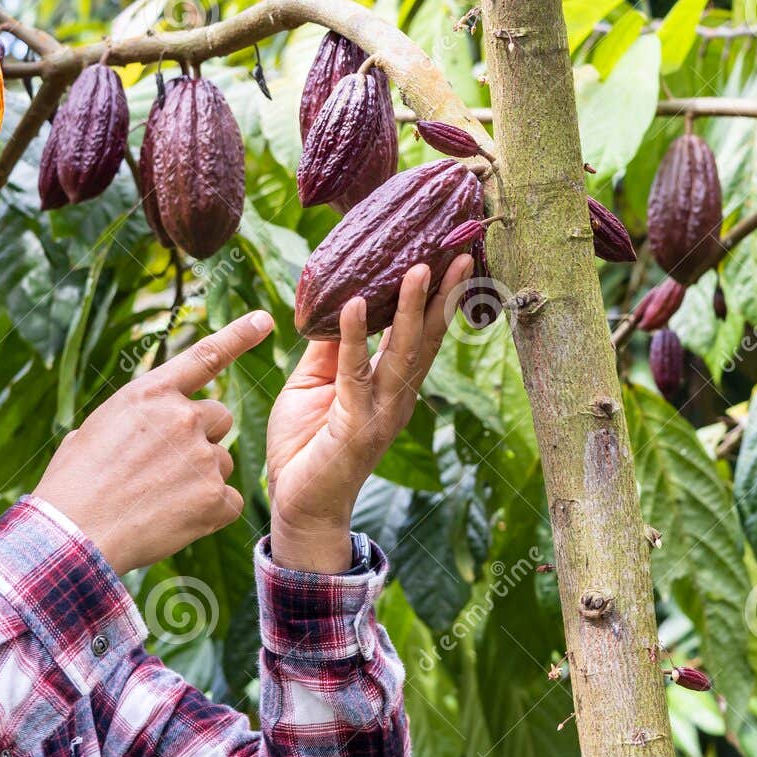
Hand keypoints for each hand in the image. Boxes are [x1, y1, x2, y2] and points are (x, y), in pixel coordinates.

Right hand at [36, 311, 273, 574]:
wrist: (73, 536)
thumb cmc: (72, 487)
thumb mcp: (90, 432)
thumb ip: (130, 420)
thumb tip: (138, 431)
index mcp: (149, 394)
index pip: (205, 355)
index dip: (239, 335)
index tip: (264, 319)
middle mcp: (182, 418)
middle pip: (219, 419)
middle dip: (201, 438)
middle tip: (166, 468)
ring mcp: (202, 458)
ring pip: (222, 462)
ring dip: (202, 477)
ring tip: (160, 499)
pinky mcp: (214, 498)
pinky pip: (229, 500)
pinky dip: (210, 512)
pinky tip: (175, 521)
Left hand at [266, 256, 473, 572]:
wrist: (297, 505)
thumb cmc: (306, 445)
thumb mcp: (314, 384)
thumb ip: (330, 348)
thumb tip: (335, 302)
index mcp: (393, 385)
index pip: (421, 333)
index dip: (436, 296)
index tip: (450, 256)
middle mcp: (397, 396)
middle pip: (426, 337)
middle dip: (443, 294)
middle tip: (459, 252)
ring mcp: (381, 412)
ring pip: (402, 352)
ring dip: (411, 309)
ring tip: (419, 268)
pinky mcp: (355, 426)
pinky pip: (354, 374)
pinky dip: (353, 338)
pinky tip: (353, 305)